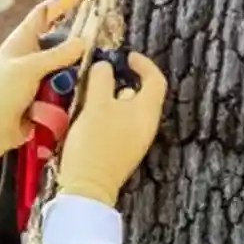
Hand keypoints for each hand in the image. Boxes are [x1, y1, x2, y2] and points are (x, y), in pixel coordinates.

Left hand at [0, 0, 87, 169]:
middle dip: (81, 38)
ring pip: (68, 66)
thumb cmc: (0, 92)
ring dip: (79, 67)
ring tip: (102, 64)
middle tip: (105, 34)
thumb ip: (56, 55)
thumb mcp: (28, 68)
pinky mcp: (46, 98)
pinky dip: (76, 88)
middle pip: (62, 40)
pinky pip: (67, 88)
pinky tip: (92, 87)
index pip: (45, 13)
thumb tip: (83, 42)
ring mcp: (40, 77)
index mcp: (23, 41)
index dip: (63, 1)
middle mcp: (32, 56)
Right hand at [57, 52, 166, 204]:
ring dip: (111, 95)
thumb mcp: (96, 104)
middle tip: (102, 71)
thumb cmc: (95, 143)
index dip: (143, 63)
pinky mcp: (121, 149)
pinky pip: (119, 122)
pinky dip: (107, 111)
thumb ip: (102, 79)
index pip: (156, 79)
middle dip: (123, 79)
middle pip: (141, 93)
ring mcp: (134, 139)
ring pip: (127, 108)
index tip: (125, 56)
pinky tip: (88, 112)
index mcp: (146, 111)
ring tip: (90, 90)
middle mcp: (146, 125)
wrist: (87, 187)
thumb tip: (105, 66)